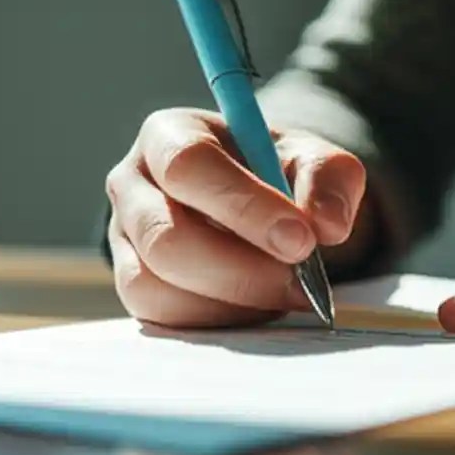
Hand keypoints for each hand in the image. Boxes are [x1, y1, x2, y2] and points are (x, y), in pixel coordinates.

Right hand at [106, 108, 366, 327]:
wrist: (255, 204)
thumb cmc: (275, 173)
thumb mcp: (313, 160)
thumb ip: (329, 180)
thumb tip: (326, 224)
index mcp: (169, 134)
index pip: (188, 165)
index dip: (243, 206)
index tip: (300, 239)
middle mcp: (132, 183)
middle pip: (164, 236)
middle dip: (241, 270)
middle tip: (301, 281)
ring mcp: (125, 238)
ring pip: (155, 285)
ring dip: (230, 301)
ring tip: (284, 292)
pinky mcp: (131, 284)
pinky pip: (161, 316)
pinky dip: (216, 320)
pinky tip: (257, 306)